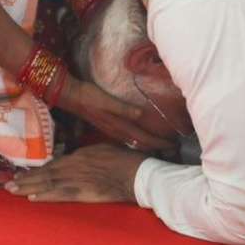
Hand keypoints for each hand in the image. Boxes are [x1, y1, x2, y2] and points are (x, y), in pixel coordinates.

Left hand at [6, 143, 145, 202]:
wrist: (137, 174)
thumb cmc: (124, 160)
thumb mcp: (103, 150)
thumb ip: (87, 154)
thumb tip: (76, 158)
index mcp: (80, 155)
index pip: (54, 164)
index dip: (37, 170)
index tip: (23, 174)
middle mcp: (74, 166)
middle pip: (46, 173)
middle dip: (26, 178)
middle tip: (7, 184)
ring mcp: (77, 179)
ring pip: (48, 183)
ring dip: (29, 187)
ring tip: (13, 191)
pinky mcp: (83, 193)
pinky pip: (60, 195)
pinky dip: (45, 196)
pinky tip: (32, 198)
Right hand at [58, 76, 176, 153]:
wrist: (71, 96)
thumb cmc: (90, 96)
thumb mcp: (107, 100)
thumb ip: (123, 108)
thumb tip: (140, 114)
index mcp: (118, 126)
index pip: (143, 138)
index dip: (158, 142)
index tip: (173, 145)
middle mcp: (116, 131)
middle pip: (140, 143)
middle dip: (156, 146)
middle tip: (172, 148)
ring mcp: (111, 130)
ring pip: (134, 142)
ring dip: (147, 145)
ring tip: (160, 146)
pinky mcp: (107, 126)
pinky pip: (126, 138)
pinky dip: (136, 141)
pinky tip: (139, 139)